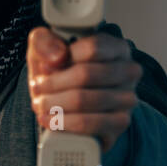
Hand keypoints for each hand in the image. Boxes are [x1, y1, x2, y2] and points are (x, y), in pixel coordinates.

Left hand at [26, 27, 142, 151]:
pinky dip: (63, 123)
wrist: (69, 104)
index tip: (44, 67)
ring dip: (54, 103)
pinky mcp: (120, 123)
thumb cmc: (60, 70)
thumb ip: (45, 41)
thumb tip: (58, 57)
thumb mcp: (46, 47)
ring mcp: (128, 98)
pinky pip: (89, 124)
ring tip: (40, 104)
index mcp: (117, 47)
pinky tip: (50, 120)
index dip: (62, 58)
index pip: (92, 48)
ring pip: (84, 100)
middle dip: (53, 83)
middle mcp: (129, 71)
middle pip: (86, 75)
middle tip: (37, 88)